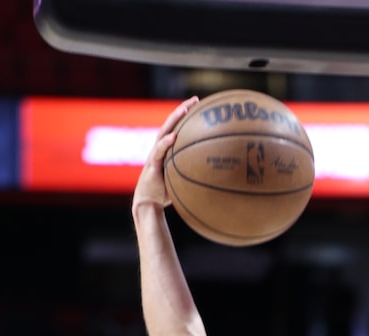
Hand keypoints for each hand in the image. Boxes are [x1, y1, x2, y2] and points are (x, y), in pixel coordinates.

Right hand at [132, 98, 198, 215]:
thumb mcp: (183, 180)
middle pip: (171, 123)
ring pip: (164, 131)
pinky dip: (166, 142)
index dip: (188, 115)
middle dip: (182, 110)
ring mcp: (155, 153)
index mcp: (168, 149)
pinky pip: (159, 151)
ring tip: (183, 110)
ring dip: (174, 119)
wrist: (149, 203)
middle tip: (195, 99)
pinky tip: (174, 136)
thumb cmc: (167, 193)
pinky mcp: (152, 163)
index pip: (178, 127)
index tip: (200, 104)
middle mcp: (161, 147)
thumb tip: (219, 177)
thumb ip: (195, 174)